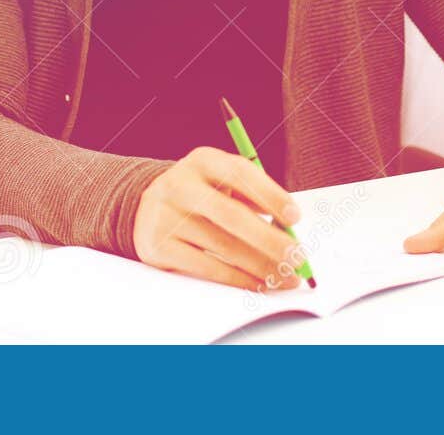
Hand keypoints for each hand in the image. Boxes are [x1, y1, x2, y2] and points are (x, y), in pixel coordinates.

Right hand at [133, 147, 308, 290]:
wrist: (146, 207)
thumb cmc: (201, 194)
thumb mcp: (222, 182)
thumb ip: (253, 197)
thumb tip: (288, 229)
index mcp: (203, 161)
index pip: (240, 174)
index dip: (270, 195)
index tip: (295, 218)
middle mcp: (181, 185)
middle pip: (232, 215)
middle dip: (270, 240)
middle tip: (297, 257)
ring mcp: (167, 217)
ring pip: (223, 247)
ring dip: (261, 265)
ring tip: (285, 276)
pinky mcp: (158, 247)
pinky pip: (207, 267)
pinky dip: (238, 278)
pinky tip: (258, 283)